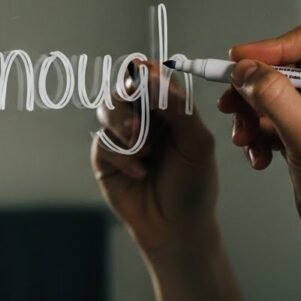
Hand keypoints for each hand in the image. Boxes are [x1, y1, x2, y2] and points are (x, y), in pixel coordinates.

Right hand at [91, 63, 217, 258]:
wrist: (177, 227)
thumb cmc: (193, 186)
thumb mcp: (197, 143)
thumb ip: (179, 107)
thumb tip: (153, 74)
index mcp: (168, 109)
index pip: (151, 77)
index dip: (144, 72)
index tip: (143, 74)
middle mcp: (143, 118)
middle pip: (122, 89)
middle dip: (129, 101)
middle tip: (142, 121)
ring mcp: (122, 138)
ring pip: (107, 110)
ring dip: (122, 125)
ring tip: (142, 148)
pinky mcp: (105, 158)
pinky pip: (103, 143)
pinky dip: (121, 156)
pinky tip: (138, 172)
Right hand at [217, 18, 300, 262]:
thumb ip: (275, 96)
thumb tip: (246, 69)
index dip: (274, 48)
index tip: (241, 61)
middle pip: (292, 67)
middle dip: (258, 88)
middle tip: (232, 98)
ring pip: (279, 95)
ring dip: (254, 114)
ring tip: (244, 135)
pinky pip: (277, 121)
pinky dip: (260, 134)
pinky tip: (257, 153)